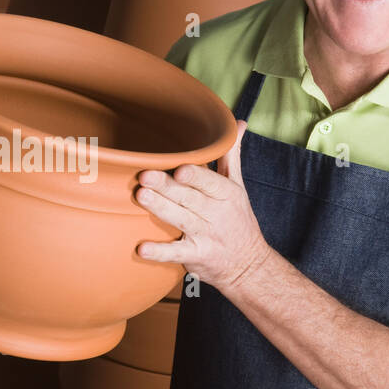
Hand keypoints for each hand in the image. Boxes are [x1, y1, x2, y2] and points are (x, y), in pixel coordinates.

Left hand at [133, 120, 271, 292]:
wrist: (248, 265)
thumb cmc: (237, 219)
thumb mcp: (237, 186)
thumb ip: (231, 156)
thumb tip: (238, 124)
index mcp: (226, 194)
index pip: (211, 183)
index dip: (196, 176)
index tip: (179, 168)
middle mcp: (216, 214)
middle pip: (190, 198)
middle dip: (168, 187)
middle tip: (145, 176)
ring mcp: (205, 236)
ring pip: (181, 220)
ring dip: (161, 209)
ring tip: (140, 196)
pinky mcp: (195, 256)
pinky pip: (176, 253)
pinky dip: (160, 252)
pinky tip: (142, 248)